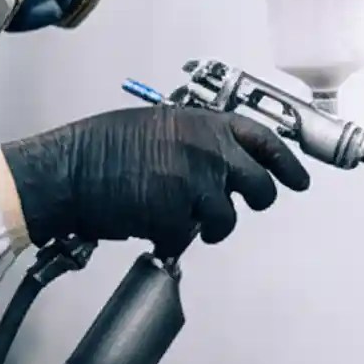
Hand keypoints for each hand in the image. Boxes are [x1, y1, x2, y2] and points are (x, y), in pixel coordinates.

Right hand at [0, 106, 309, 256]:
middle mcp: (205, 149)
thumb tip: (219, 160)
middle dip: (256, 200)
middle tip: (245, 206)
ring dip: (212, 226)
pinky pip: (189, 238)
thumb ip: (194, 139)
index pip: (264, 140)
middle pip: (260, 185)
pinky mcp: (177, 215)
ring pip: (228, 218)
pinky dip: (172, 239)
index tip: (300, 178)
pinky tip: (152, 228)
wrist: (62, 172)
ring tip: (188, 222)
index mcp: (202, 123)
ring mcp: (193, 182)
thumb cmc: (97, 148)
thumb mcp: (155, 125)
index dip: (287, 162)